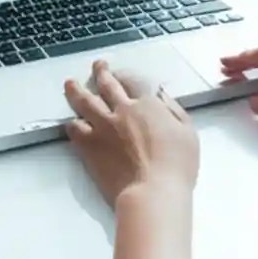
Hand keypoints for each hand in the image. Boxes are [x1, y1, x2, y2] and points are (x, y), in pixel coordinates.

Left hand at [64, 61, 200, 209]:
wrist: (153, 192)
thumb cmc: (176, 167)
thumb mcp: (187, 133)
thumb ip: (173, 110)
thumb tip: (161, 96)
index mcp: (148, 105)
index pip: (134, 81)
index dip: (126, 75)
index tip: (122, 74)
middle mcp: (122, 110)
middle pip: (107, 84)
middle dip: (101, 72)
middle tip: (98, 66)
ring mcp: (102, 126)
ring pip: (84, 101)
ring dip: (76, 90)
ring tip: (70, 84)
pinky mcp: (88, 146)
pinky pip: (74, 128)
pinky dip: (72, 122)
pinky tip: (70, 121)